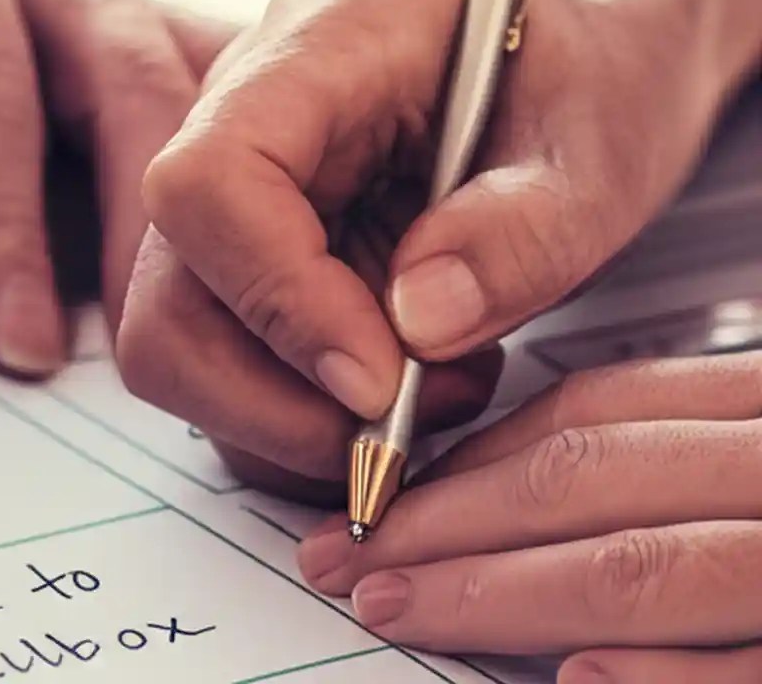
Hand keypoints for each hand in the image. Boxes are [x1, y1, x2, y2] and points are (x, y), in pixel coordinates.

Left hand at [0, 0, 234, 377]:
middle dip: (136, 223)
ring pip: (179, 78)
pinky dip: (225, 164)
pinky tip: (242, 244)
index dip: (0, 222)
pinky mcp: (114, 26)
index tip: (14, 341)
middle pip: (118, 75)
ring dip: (205, 198)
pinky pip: (193, 81)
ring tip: (218, 313)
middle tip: (140, 351)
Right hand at [115, 0, 761, 499]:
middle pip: (170, 298)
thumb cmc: (587, 79)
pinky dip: (306, 421)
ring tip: (425, 399)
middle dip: (272, 403)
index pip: (212, 180)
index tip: (376, 378)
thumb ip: (523, 227)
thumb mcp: (602, 139)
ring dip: (295, 422)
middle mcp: (246, 125)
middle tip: (394, 427)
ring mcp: (239, 203)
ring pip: (186, 354)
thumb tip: (415, 325)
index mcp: (317, 51)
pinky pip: (233, 375)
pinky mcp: (253, 268)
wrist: (577, 80)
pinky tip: (402, 390)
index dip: (276, 298)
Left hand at [294, 351, 761, 681]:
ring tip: (398, 608)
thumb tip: (493, 493)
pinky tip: (572, 678)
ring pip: (635, 565)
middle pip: (584, 478)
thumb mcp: (744, 454)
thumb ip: (647, 463)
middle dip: (441, 521)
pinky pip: (744, 665)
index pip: (590, 414)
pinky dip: (656, 675)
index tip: (376, 496)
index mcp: (756, 408)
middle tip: (344, 558)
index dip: (464, 459)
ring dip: (496, 591)